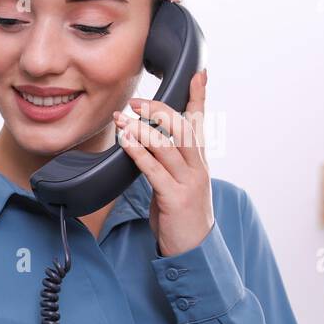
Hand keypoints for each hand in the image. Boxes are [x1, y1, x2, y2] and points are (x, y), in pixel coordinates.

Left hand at [112, 67, 212, 257]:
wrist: (194, 250)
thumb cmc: (181, 217)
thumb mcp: (175, 185)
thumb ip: (165, 165)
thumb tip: (145, 146)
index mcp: (199, 163)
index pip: (201, 123)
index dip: (199, 97)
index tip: (198, 73)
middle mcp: (198, 168)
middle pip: (183, 128)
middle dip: (159, 110)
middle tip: (135, 102)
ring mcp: (188, 182)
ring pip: (169, 146)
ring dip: (143, 129)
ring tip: (122, 118)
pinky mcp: (175, 197)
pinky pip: (154, 170)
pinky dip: (139, 153)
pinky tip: (126, 143)